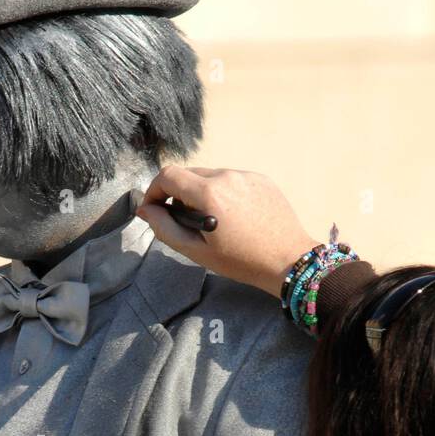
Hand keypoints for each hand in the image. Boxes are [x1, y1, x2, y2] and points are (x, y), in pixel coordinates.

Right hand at [136, 164, 319, 297]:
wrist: (288, 260)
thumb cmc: (241, 261)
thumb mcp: (196, 251)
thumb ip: (165, 228)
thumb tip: (145, 209)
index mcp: (210, 194)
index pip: (168, 175)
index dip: (154, 190)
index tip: (155, 209)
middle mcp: (227, 176)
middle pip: (188, 174)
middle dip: (177, 194)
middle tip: (183, 220)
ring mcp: (246, 175)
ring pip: (210, 176)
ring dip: (201, 193)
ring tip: (211, 221)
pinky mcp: (261, 178)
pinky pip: (231, 179)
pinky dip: (223, 193)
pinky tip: (233, 216)